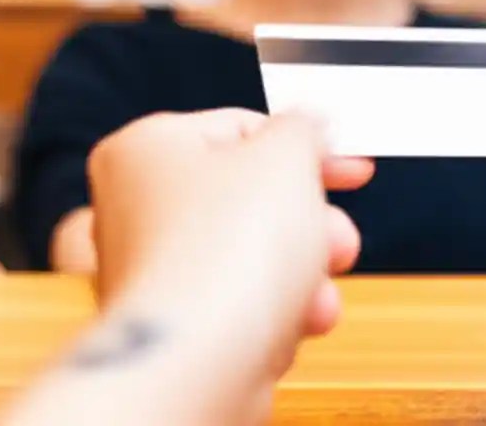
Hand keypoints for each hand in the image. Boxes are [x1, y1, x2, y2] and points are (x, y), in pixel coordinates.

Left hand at [87, 109, 371, 418]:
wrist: (197, 361)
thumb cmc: (226, 250)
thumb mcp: (288, 154)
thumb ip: (303, 128)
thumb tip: (307, 124)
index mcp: (147, 148)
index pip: (239, 129)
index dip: (306, 146)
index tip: (351, 167)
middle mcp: (134, 208)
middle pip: (250, 199)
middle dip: (310, 223)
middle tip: (338, 239)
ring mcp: (152, 273)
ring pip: (253, 258)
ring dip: (302, 274)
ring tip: (317, 291)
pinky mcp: (174, 327)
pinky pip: (241, 306)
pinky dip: (275, 314)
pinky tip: (294, 322)